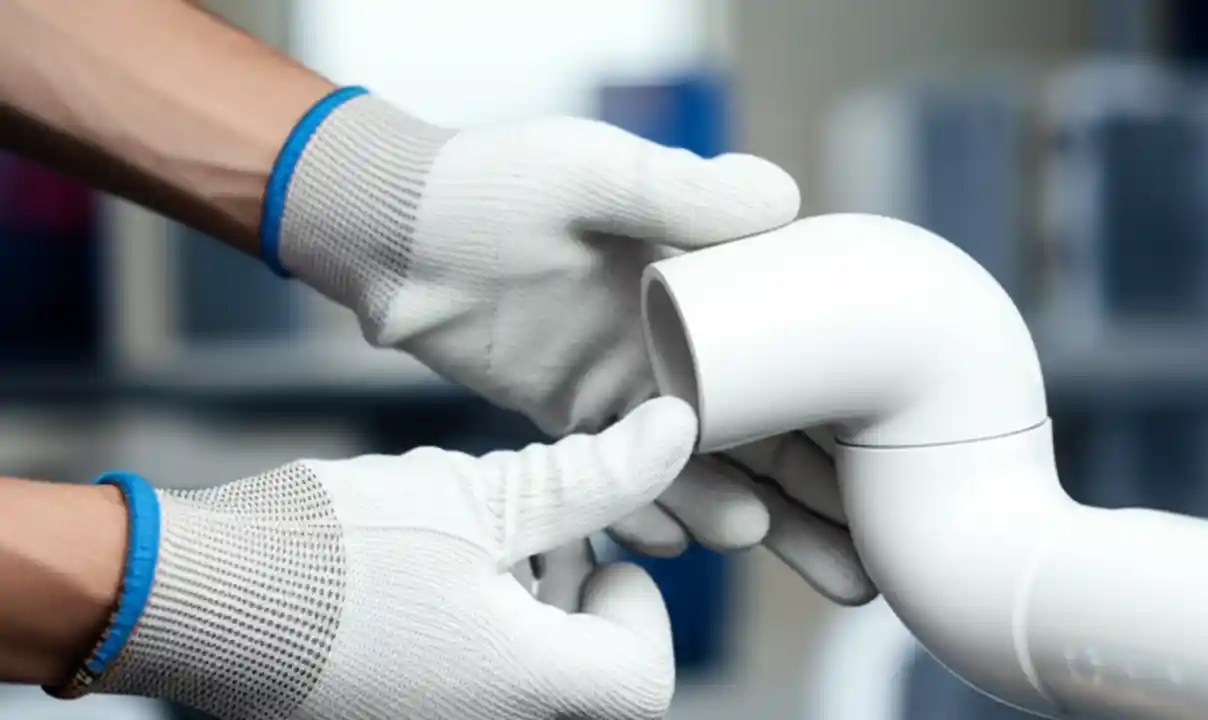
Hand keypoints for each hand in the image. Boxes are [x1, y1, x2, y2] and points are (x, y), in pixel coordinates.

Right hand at [80, 398, 694, 719]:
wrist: (191, 594)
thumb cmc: (331, 547)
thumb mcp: (481, 497)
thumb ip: (593, 478)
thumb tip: (678, 434)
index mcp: (526, 688)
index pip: (647, 677)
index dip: (634, 601)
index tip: (584, 544)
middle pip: (585, 673)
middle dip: (566, 589)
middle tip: (515, 527)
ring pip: (526, 673)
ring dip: (516, 602)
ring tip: (456, 537)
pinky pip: (469, 685)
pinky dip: (469, 629)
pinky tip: (420, 573)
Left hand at [273, 92, 870, 601]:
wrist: (393, 234)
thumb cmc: (489, 184)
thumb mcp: (591, 172)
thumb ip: (679, 194)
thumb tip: (785, 198)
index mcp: (698, 276)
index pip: (792, 346)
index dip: (842, 402)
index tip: (890, 453)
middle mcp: (674, 336)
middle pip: (764, 423)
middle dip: (815, 486)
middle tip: (863, 547)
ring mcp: (625, 381)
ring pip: (702, 462)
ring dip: (743, 508)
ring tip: (781, 550)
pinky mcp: (572, 416)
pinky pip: (623, 476)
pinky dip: (650, 506)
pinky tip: (679, 538)